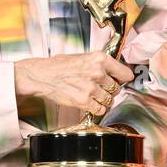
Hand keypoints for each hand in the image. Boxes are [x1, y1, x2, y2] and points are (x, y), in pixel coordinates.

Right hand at [15, 53, 133, 117]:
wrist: (41, 75)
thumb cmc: (59, 65)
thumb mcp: (83, 57)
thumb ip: (101, 64)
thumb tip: (116, 72)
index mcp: (100, 59)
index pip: (125, 73)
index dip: (122, 79)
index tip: (119, 80)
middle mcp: (98, 73)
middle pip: (117, 88)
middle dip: (110, 90)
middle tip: (99, 88)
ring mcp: (91, 88)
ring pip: (109, 100)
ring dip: (103, 100)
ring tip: (91, 94)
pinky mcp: (84, 101)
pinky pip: (100, 109)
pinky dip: (96, 108)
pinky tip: (89, 102)